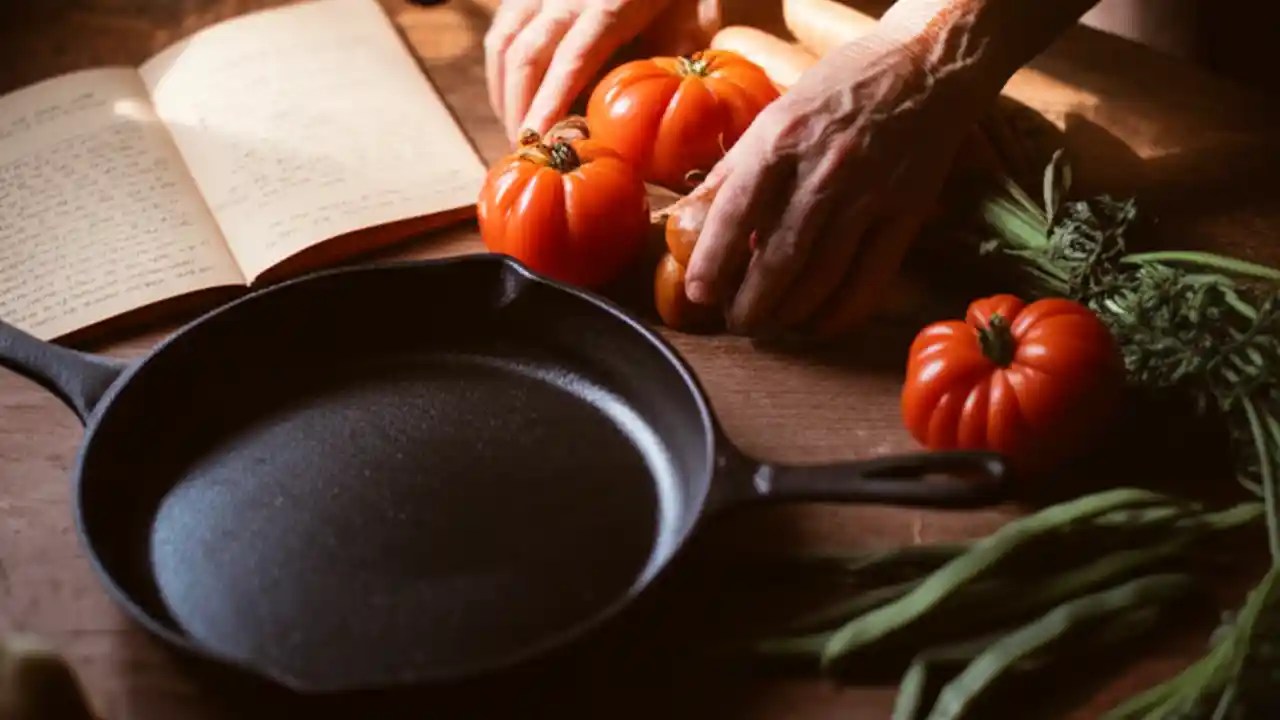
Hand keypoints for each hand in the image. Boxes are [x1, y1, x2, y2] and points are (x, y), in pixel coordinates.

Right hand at [484, 0, 717, 142]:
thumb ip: (676, 55)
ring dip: (502, 93)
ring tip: (515, 130)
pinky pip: (500, 29)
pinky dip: (499, 69)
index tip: (539, 141)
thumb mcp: (691, 12)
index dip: (549, 105)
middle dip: (518, 109)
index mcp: (611, 4)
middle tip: (527, 150)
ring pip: (502, 43)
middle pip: (525, 57)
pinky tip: (509, 95)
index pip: (570, 62)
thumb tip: (660, 107)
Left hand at [683, 33, 998, 337]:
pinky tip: (820, 326)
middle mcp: (824, 169)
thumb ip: (733, 170)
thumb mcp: (775, 113)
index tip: (698, 295)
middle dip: (752, 302)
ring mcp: (869, 194)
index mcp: (781, 138)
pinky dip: (841, 312)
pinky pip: (869, 278)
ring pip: (822, 275)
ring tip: (770, 327)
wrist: (926, 65)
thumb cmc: (840, 88)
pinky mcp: (906, 213)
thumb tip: (687, 218)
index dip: (714, 258)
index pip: (736, 209)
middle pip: (780, 255)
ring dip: (791, 313)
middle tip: (737, 324)